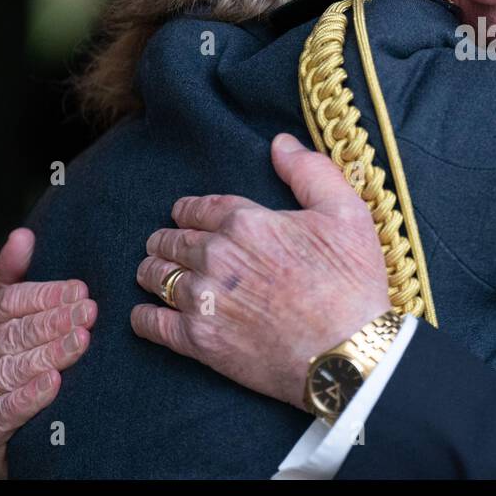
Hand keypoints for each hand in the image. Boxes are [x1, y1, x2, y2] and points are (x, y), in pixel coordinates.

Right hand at [0, 228, 96, 477]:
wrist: (18, 435)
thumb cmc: (23, 367)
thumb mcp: (21, 322)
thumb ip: (18, 280)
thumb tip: (23, 234)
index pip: (8, 302)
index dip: (45, 295)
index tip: (82, 290)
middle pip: (10, 334)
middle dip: (53, 322)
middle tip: (90, 314)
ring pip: (7, 369)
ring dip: (46, 354)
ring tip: (80, 342)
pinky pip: (0, 412)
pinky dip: (27, 397)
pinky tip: (54, 383)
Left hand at [131, 133, 389, 408]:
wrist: (348, 353)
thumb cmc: (352, 283)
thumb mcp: (346, 213)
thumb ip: (310, 171)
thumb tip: (280, 142)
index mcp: (247, 222)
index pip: (199, 208)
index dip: (189, 210)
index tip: (184, 214)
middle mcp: (217, 256)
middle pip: (171, 239)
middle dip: (166, 239)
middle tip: (167, 244)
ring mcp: (203, 299)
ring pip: (155, 275)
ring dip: (152, 270)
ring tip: (155, 273)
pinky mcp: (198, 341)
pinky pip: (150, 323)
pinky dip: (143, 316)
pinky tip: (147, 313)